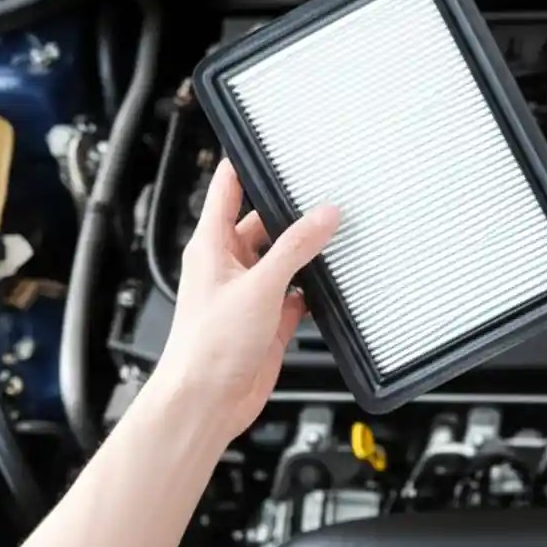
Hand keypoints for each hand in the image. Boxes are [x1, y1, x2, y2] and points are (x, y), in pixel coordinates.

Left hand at [152, 159, 339, 444]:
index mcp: (212, 245)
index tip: (274, 145)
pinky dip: (314, 289)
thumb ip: (296, 248)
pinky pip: (297, 293)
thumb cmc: (209, 346)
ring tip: (338, 236)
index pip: (227, 188)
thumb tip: (324, 215)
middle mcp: (229, 265)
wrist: (208, 401)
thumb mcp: (259, 285)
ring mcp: (250, 292)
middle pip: (266, 224)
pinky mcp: (269, 318)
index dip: (248, 164)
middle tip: (326, 197)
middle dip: (294, 214)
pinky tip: (333, 283)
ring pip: (285, 259)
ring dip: (308, 253)